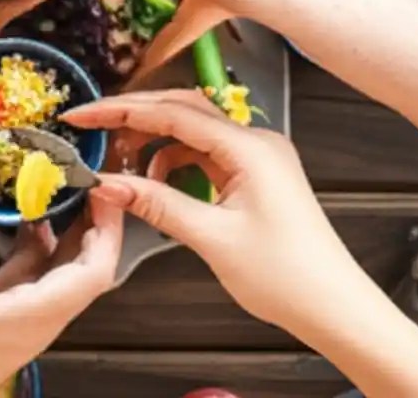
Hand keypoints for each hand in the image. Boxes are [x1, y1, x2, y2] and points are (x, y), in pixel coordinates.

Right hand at [0, 194, 121, 397]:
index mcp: (24, 317)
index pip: (93, 273)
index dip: (107, 229)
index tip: (101, 189)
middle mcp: (36, 321)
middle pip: (88, 268)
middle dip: (95, 221)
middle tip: (88, 176)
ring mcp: (26, 322)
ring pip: (66, 273)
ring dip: (71, 231)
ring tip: (66, 184)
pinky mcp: (10, 321)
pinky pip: (39, 279)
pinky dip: (42, 246)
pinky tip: (30, 216)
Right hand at [63, 90, 362, 330]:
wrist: (333, 307)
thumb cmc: (287, 276)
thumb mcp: (211, 237)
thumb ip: (157, 204)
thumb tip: (109, 184)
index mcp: (251, 148)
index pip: (174, 113)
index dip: (122, 111)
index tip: (84, 117)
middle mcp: (256, 143)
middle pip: (183, 110)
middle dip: (134, 117)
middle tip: (91, 129)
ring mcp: (256, 159)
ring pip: (192, 132)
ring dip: (153, 142)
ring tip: (121, 166)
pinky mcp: (254, 177)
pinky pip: (204, 155)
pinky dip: (174, 163)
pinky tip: (156, 185)